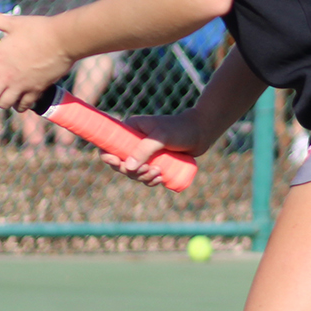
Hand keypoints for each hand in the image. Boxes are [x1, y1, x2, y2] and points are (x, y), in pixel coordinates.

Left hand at [0, 10, 72, 109]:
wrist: (63, 39)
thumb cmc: (38, 29)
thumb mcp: (13, 22)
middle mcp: (6, 77)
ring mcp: (21, 85)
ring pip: (2, 105)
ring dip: (0, 101)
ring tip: (4, 93)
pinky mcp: (36, 90)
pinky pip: (23, 106)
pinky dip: (19, 105)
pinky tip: (20, 98)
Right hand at [97, 111, 215, 186]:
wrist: (201, 132)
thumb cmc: (181, 129)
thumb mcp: (162, 137)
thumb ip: (145, 149)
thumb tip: (128, 167)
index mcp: (130, 130)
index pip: (109, 145)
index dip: (108, 157)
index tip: (119, 164)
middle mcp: (134, 141)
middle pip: (121, 163)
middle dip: (131, 171)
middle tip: (147, 170)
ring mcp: (144, 153)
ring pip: (134, 172)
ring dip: (142, 178)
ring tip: (158, 174)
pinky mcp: (154, 161)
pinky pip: (146, 175)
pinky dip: (150, 180)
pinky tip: (160, 179)